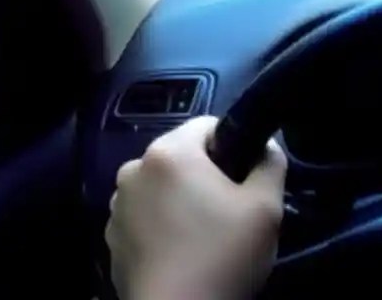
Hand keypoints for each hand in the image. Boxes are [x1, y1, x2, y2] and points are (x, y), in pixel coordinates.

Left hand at [106, 116, 287, 299]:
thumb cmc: (222, 255)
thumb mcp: (266, 206)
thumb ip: (271, 163)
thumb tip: (266, 148)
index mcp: (169, 152)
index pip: (208, 125)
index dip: (235, 147)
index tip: (246, 180)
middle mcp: (133, 170)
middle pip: (182, 156)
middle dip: (207, 175)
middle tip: (231, 212)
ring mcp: (117, 206)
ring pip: (162, 187)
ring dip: (182, 200)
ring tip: (205, 236)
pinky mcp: (111, 238)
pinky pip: (145, 217)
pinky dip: (163, 226)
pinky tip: (182, 253)